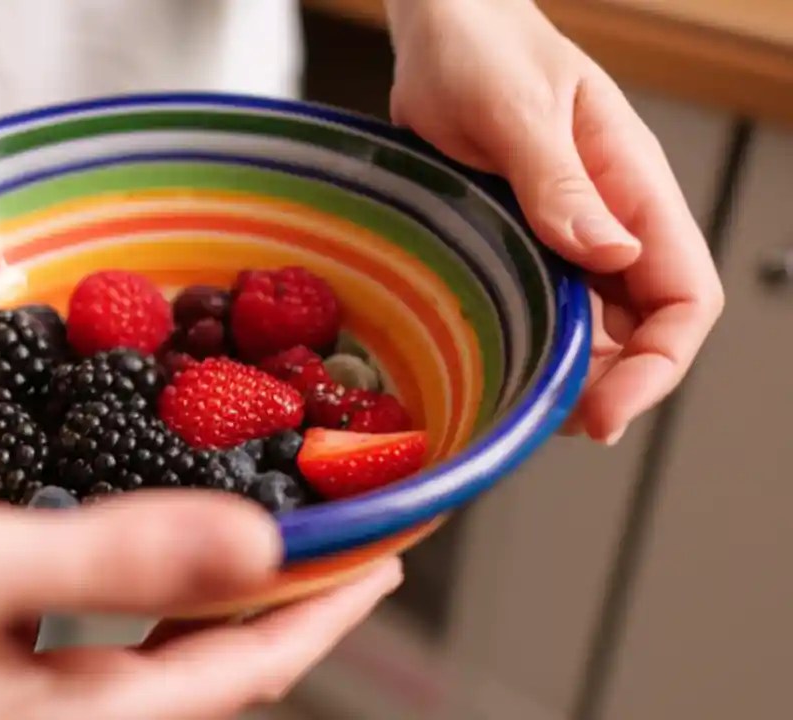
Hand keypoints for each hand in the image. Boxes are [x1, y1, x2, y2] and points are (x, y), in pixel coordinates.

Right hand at [0, 482, 401, 718]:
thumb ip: (106, 561)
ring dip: (231, 586)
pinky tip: (162, 537)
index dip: (326, 605)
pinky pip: (107, 633)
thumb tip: (252, 540)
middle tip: (355, 526)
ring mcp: (22, 705)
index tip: (389, 544)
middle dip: (296, 597)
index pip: (238, 676)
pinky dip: (155, 581)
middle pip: (216, 672)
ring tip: (287, 524)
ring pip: (166, 654)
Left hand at [386, 0, 723, 443]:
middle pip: (644, 328)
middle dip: (610, 385)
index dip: (658, 366)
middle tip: (546, 421)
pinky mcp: (524, 241)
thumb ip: (559, 183)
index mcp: (633, 186)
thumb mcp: (517, 109)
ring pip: (593, 329)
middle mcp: (611, 219)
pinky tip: (498, 366)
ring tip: (518, 402)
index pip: (684, 296)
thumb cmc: (483, 49)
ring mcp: (567, 234)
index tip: (605, 411)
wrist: (440, 28)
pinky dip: (530, 345)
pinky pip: (544, 308)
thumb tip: (612, 252)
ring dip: (566, 374)